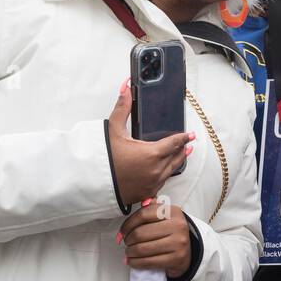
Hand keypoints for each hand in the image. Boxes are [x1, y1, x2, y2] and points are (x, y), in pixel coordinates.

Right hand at [107, 80, 194, 205]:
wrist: (90, 183)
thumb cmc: (102, 157)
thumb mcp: (113, 130)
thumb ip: (122, 108)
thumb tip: (125, 87)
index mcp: (152, 153)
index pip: (174, 143)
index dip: (183, 137)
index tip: (190, 135)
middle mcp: (156, 170)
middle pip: (176, 157)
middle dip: (181, 149)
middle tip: (188, 144)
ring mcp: (152, 183)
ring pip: (171, 170)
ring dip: (176, 162)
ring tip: (181, 155)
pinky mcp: (147, 193)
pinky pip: (161, 182)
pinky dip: (164, 175)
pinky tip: (164, 171)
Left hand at [118, 199, 191, 277]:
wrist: (187, 251)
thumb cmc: (170, 232)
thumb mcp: (165, 216)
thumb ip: (153, 207)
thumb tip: (143, 202)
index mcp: (173, 212)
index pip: (143, 215)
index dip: (127, 224)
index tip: (122, 232)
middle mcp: (178, 226)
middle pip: (140, 233)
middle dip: (128, 240)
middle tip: (126, 242)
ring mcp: (179, 243)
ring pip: (142, 248)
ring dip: (130, 252)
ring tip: (128, 252)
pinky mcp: (177, 258)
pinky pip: (148, 262)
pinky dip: (135, 262)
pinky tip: (132, 261)